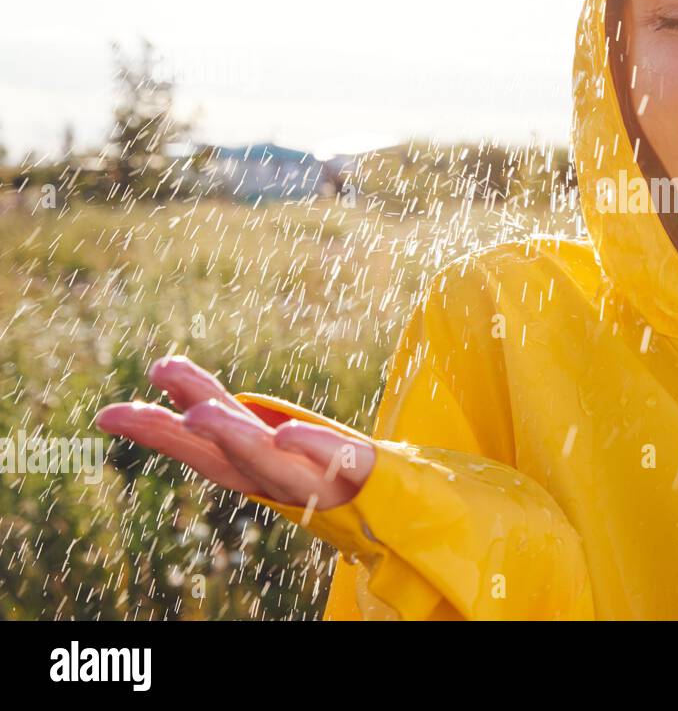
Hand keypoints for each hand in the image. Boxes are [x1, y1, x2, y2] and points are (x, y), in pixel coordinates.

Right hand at [95, 355, 373, 509]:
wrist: (380, 498)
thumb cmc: (307, 462)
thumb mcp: (255, 429)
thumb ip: (209, 399)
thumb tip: (158, 369)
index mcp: (243, 461)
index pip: (194, 443)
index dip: (152, 429)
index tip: (106, 415)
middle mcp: (270, 475)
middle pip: (224, 456)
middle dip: (186, 436)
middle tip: (147, 412)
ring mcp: (313, 477)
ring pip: (270, 462)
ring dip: (234, 438)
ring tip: (203, 414)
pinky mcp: (358, 470)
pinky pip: (336, 459)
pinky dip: (311, 448)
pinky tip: (290, 433)